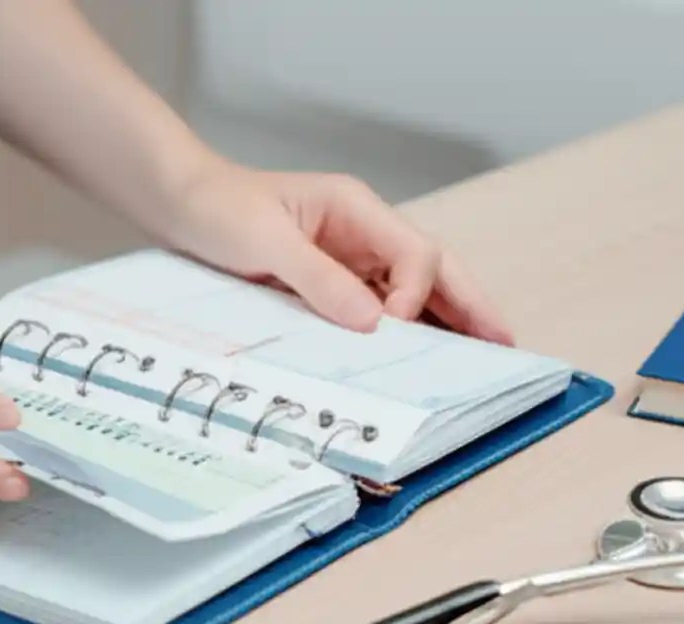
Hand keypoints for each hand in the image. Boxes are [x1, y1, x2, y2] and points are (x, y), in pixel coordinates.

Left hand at [165, 160, 514, 343]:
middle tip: (506, 344)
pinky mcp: (328, 283)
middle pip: (431, 269)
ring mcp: (347, 259)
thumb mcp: (266, 241)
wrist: (177, 204)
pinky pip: (374, 308)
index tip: (396, 327)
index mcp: (354, 209)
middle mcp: (360, 232)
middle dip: (470, 305)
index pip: (413, 253)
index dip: (416, 294)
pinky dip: (399, 332)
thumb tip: (374, 321)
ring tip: (479, 360)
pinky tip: (415, 358)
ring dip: (443, 322)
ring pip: (411, 291)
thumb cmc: (218, 207)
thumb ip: (320, 279)